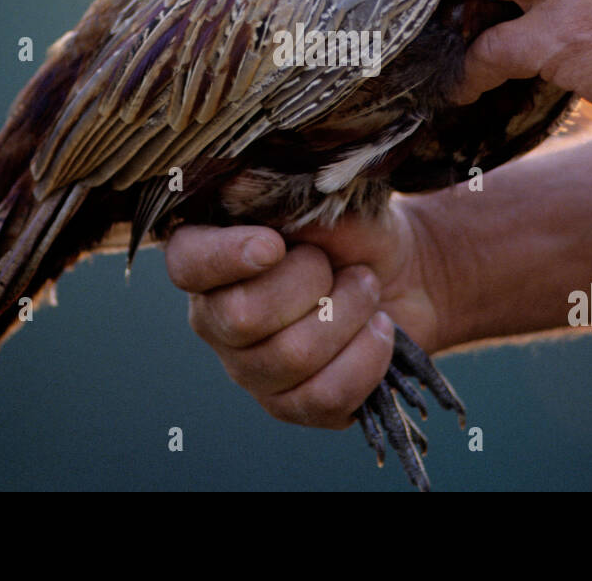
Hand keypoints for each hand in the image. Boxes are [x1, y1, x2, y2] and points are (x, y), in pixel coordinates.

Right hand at [164, 198, 452, 429]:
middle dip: (310, 282)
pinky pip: (323, 397)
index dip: (225, 258)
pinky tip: (378, 329)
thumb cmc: (351, 230)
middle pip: (241, 317)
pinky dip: (367, 357)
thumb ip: (278, 195)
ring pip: (291, 357)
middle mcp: (217, 316)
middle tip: (339, 265)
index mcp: (211, 256)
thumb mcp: (322, 200)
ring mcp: (250, 368)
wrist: (405, 273)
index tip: (274, 244)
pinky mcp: (290, 404)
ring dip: (349, 314)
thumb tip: (239, 187)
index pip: (186, 263)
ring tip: (366, 290)